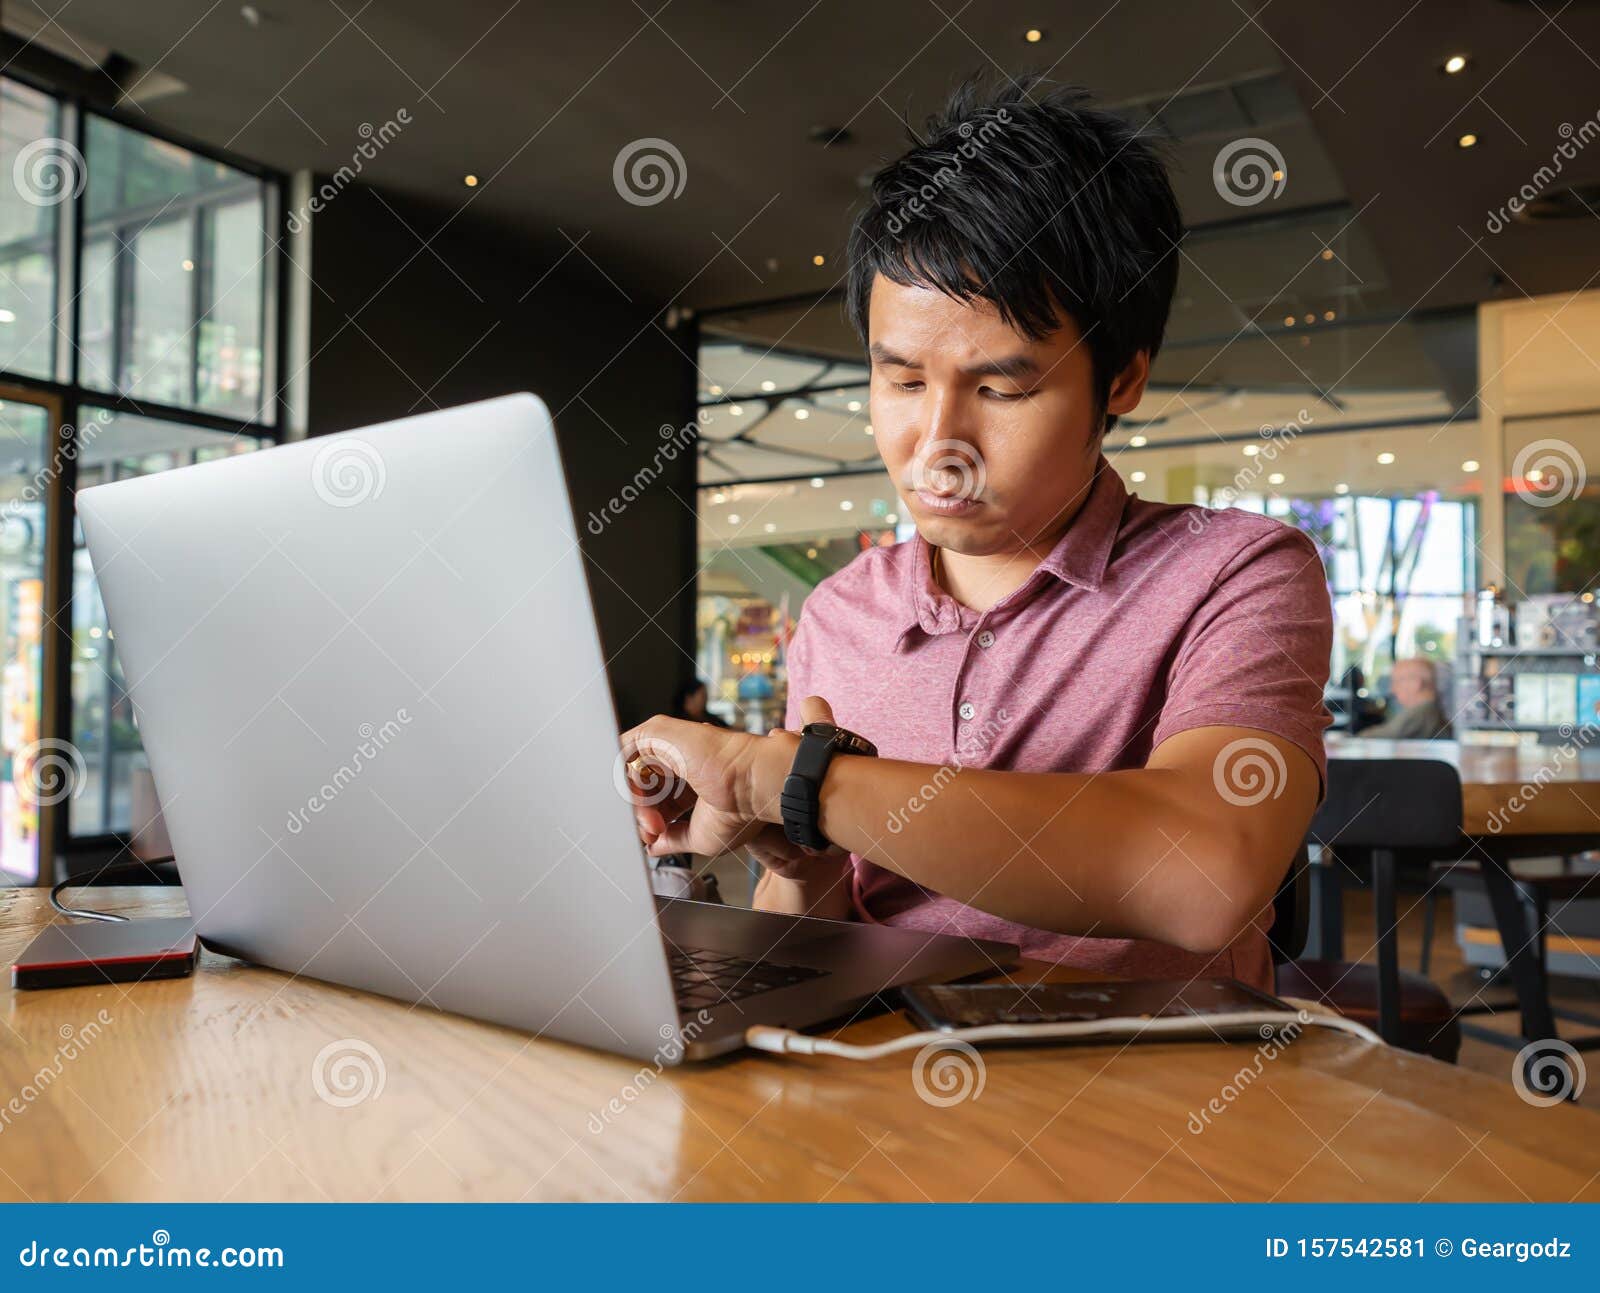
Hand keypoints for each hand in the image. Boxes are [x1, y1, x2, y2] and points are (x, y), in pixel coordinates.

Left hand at [620, 714, 792, 858]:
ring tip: (653, 823)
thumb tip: (653, 846)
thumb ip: (671, 839)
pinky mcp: (658, 732)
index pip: (657, 800)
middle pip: (642, 787)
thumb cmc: (740, 809)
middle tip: (653, 832)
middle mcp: (681, 760)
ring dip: (637, 804)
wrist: (752, 786)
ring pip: (633, 774)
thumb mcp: (699, 837)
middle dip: (643, 814)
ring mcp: (670, 745)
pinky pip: (624, 754)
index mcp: (694, 780)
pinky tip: (642, 801)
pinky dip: (628, 782)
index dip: (652, 820)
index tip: (656, 837)